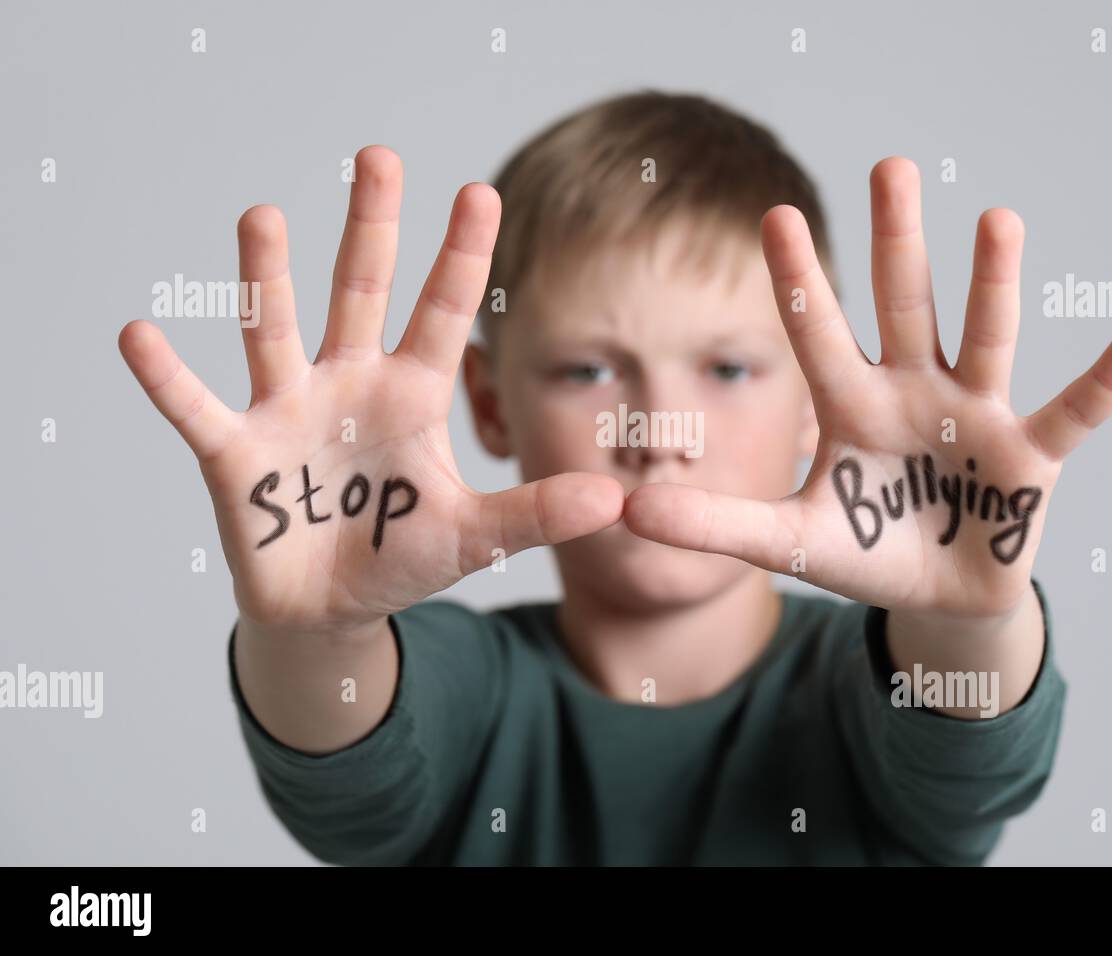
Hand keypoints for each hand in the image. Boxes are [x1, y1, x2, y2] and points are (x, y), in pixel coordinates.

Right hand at [119, 146, 622, 634]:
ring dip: (268, 277)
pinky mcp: (236, 455)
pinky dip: (168, 378)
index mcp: (410, 395)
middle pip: (359, 292)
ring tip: (263, 215)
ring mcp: (288, 413)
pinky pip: (195, 409)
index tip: (480, 192)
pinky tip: (139, 334)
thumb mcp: (474, 536)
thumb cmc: (399, 557)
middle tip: (378, 155)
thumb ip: (534, 514)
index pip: (443, 314)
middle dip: (370, 228)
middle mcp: (349, 385)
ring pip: (276, 330)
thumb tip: (615, 503)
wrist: (330, 608)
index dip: (461, 257)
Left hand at [625, 157, 1111, 617]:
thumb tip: (628, 512)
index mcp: (852, 407)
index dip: (800, 280)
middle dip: (897, 242)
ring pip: (982, 338)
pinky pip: (1070, 412)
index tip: (776, 211)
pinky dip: (1102, 383)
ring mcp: (975, 418)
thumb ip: (716, 524)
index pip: (818, 333)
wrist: (935, 596)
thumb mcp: (788, 541)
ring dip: (992, 283)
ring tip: (998, 218)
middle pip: (904, 307)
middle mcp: (914, 394)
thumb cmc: (864, 552)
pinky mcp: (1029, 457)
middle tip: (889, 166)